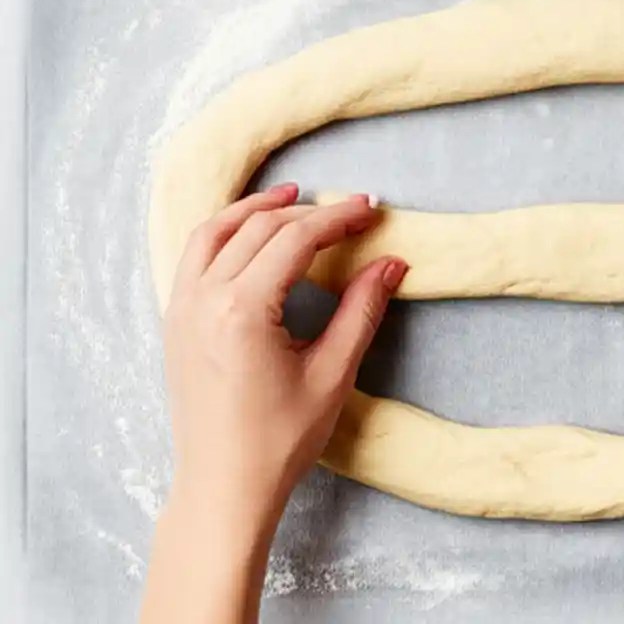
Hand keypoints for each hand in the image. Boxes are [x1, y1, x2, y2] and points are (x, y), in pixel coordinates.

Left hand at [161, 183, 406, 518]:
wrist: (224, 485)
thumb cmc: (280, 440)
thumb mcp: (332, 375)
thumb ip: (361, 311)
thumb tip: (390, 264)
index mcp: (242, 311)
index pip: (294, 240)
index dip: (337, 219)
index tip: (369, 210)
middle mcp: (203, 300)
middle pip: (258, 228)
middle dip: (307, 212)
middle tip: (348, 210)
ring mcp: (181, 309)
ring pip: (214, 232)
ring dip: (255, 210)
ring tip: (292, 198)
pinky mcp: (175, 322)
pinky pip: (194, 256)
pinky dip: (224, 232)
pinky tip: (250, 234)